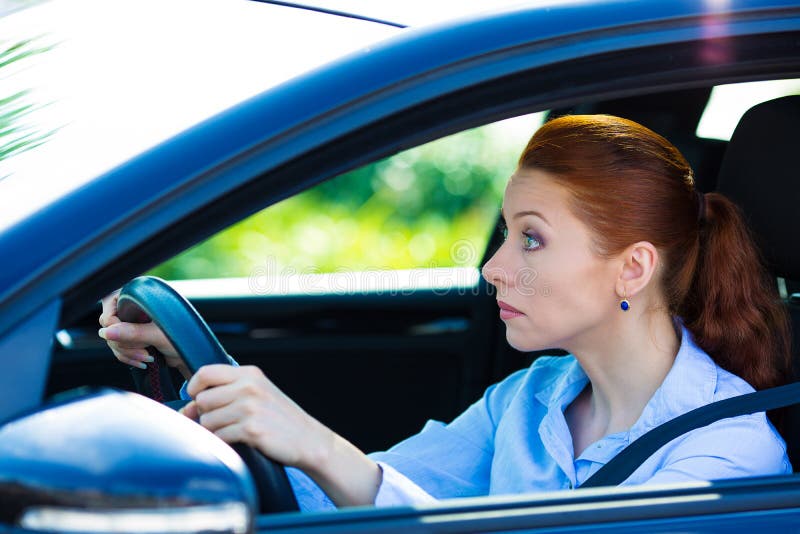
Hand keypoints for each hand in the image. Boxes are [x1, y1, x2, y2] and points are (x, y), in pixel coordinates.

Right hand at [98, 290, 187, 376]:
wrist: (191, 355)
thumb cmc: (184, 339)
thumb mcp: (158, 334)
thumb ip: (133, 332)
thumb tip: (107, 332)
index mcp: (142, 298)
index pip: (110, 302)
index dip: (112, 321)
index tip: (120, 334)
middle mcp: (135, 308)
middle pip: (109, 324)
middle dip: (123, 342)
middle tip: (144, 348)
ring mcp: (133, 324)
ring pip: (112, 339)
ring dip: (127, 352)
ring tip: (147, 356)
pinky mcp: (133, 338)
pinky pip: (118, 348)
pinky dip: (128, 357)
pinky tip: (143, 360)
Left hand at [182, 364, 382, 506]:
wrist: (307, 439)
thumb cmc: (279, 419)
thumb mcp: (257, 394)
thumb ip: (224, 394)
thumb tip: (185, 409)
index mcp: (250, 374)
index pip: (205, 372)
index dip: (193, 387)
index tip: (194, 398)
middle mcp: (249, 387)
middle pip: (202, 400)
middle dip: (204, 414)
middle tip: (222, 421)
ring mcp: (249, 408)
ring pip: (207, 421)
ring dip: (214, 431)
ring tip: (234, 431)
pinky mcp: (250, 429)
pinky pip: (219, 436)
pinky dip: (224, 442)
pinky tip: (239, 441)